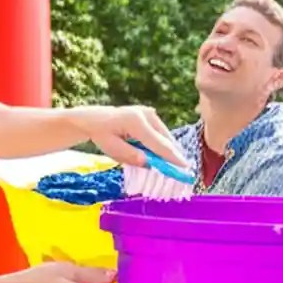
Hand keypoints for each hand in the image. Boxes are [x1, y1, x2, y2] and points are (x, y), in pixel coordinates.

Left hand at [67, 105, 189, 169]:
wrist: (96, 120)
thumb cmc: (103, 136)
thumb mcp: (113, 150)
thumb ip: (131, 156)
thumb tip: (149, 163)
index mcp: (136, 122)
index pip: (159, 144)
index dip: (172, 157)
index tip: (185, 167)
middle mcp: (146, 114)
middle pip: (165, 139)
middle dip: (174, 154)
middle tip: (182, 169)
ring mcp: (149, 112)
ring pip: (165, 135)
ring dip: (168, 149)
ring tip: (172, 163)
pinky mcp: (150, 114)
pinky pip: (160, 132)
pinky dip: (162, 142)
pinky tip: (160, 152)